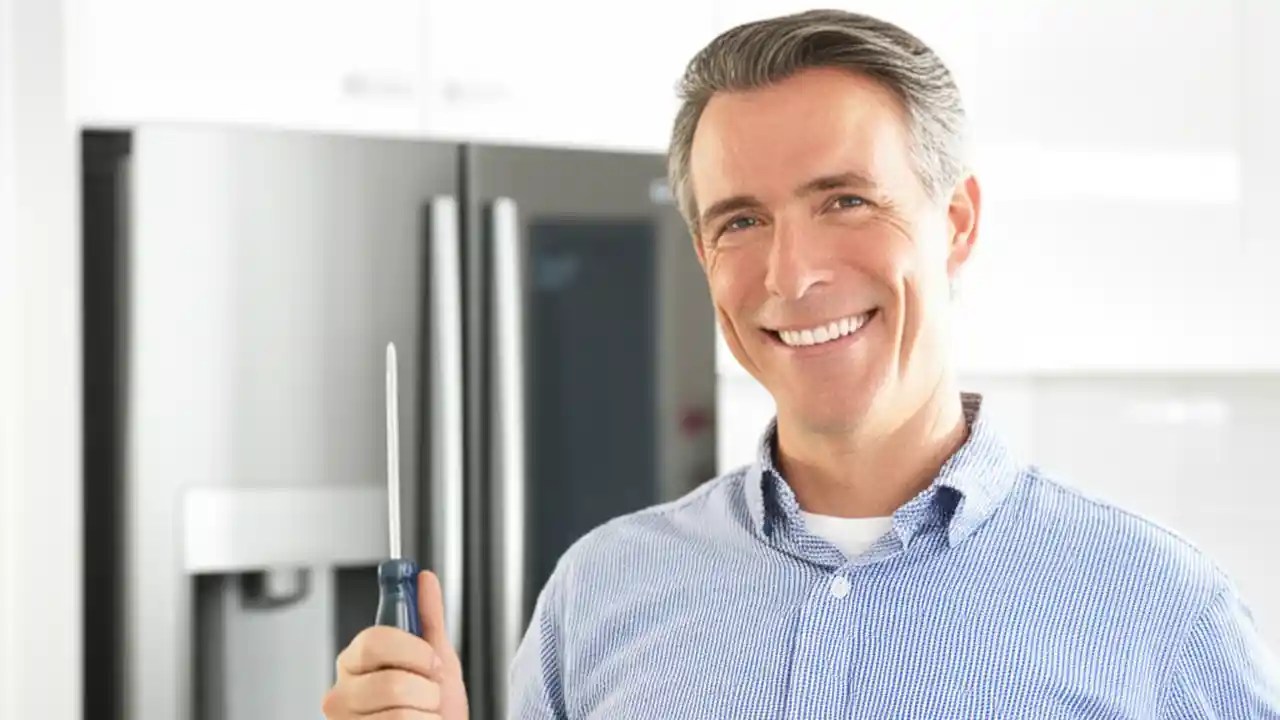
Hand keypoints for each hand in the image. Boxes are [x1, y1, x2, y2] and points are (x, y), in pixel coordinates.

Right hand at [323, 570, 468, 718]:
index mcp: (356, 662)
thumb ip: (427, 618)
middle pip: (390, 682)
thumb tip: (423, 578)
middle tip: (429, 693)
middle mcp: (342, 694)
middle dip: (426, 688)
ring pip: (400, 711)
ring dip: (429, 714)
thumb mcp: (436, 659)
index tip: (431, 659)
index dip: (413, 650)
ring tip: (423, 715)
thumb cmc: (436, 707)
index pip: (374, 640)